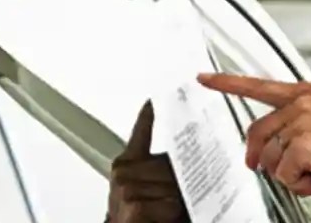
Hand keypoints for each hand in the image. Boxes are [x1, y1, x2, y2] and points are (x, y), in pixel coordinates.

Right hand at [107, 101, 187, 222]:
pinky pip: (169, 205)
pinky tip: (166, 211)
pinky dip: (173, 213)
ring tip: (171, 211)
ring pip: (173, 187)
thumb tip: (187, 152)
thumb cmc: (145, 214)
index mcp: (127, 163)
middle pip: (169, 165)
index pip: (140, 132)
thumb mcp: (154, 184)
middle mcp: (123, 172)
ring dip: (179, 201)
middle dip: (182, 181)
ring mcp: (126, 189)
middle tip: (179, 196)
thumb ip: (162, 165)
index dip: (148, 115)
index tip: (154, 99)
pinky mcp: (133, 208)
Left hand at [197, 73, 310, 196]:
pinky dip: (302, 182)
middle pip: (256, 133)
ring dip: (291, 173)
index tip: (205, 77)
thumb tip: (275, 149)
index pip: (257, 84)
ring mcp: (301, 121)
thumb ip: (299, 125)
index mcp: (305, 93)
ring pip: (271, 158)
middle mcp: (300, 103)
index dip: (227, 82)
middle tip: (271, 167)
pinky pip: (285, 174)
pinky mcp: (303, 144)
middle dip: (259, 156)